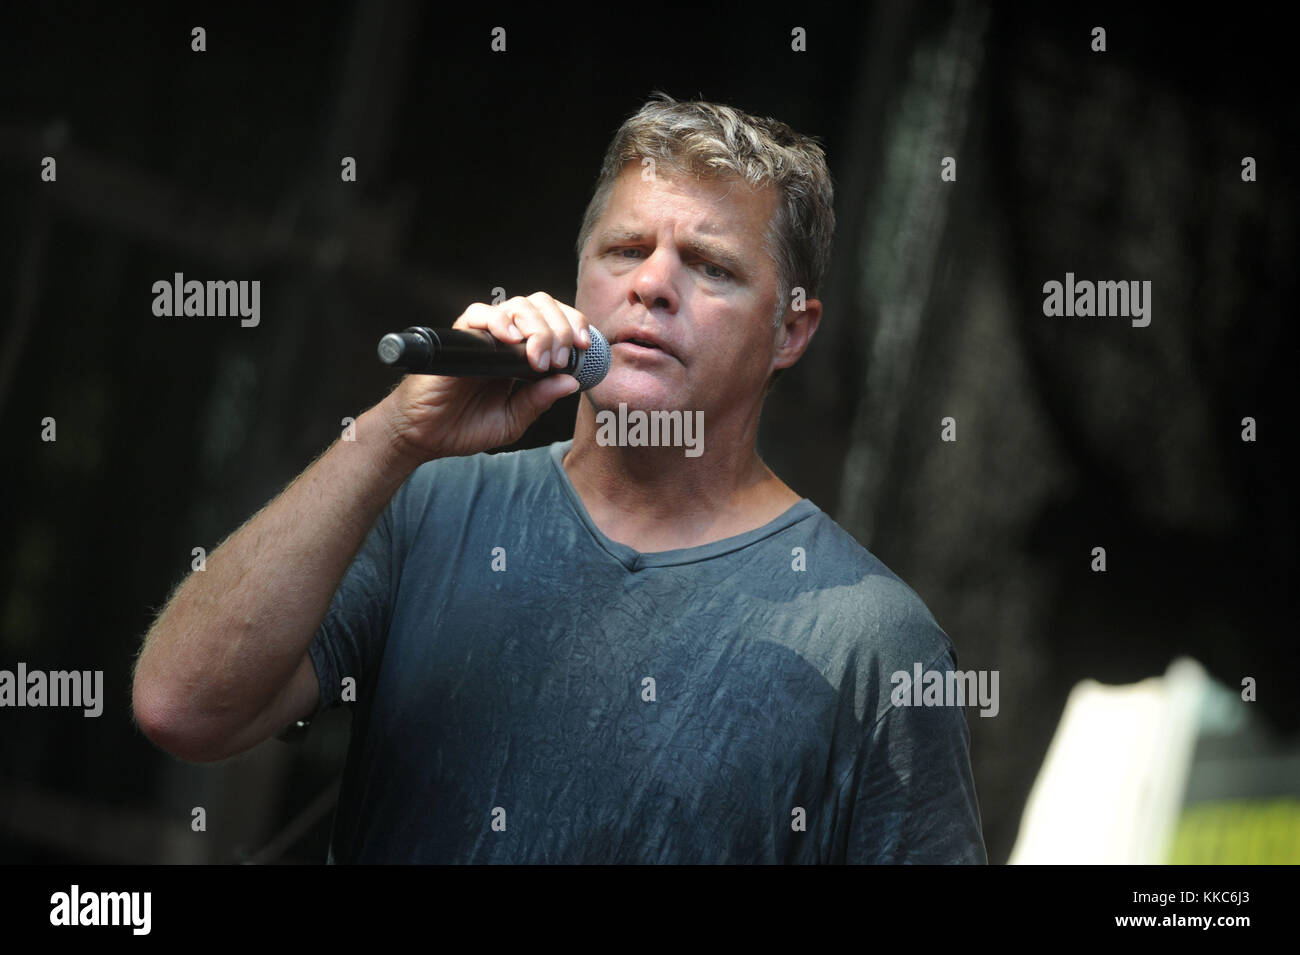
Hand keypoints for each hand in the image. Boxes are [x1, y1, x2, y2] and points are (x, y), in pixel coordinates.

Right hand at [380, 292, 592, 463]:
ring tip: (539, 359)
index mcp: (521, 353)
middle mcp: (503, 338)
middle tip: (560, 358)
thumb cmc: (464, 427)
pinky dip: (499, 321)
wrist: (423, 437)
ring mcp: (481, 336)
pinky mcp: (457, 339)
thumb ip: (539, 400)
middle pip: (540, 306)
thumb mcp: (513, 420)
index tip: (584, 347)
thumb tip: (571, 381)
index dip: (573, 325)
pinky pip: (478, 315)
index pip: (554, 320)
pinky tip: (512, 341)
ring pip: (516, 305)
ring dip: (537, 327)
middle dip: (560, 327)